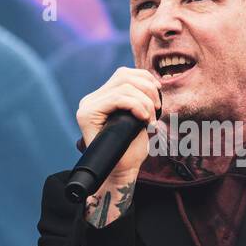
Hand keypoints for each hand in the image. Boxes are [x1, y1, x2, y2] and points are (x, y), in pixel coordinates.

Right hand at [76, 67, 161, 182]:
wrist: (122, 171)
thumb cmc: (132, 147)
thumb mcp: (140, 117)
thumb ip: (140, 97)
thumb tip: (154, 81)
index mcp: (103, 96)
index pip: (124, 74)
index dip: (146, 81)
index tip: (158, 100)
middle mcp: (92, 98)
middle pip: (124, 75)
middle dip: (148, 90)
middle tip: (157, 110)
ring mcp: (87, 105)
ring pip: (122, 86)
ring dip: (144, 101)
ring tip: (151, 119)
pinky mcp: (87, 114)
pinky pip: (116, 98)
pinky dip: (136, 105)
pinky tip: (143, 118)